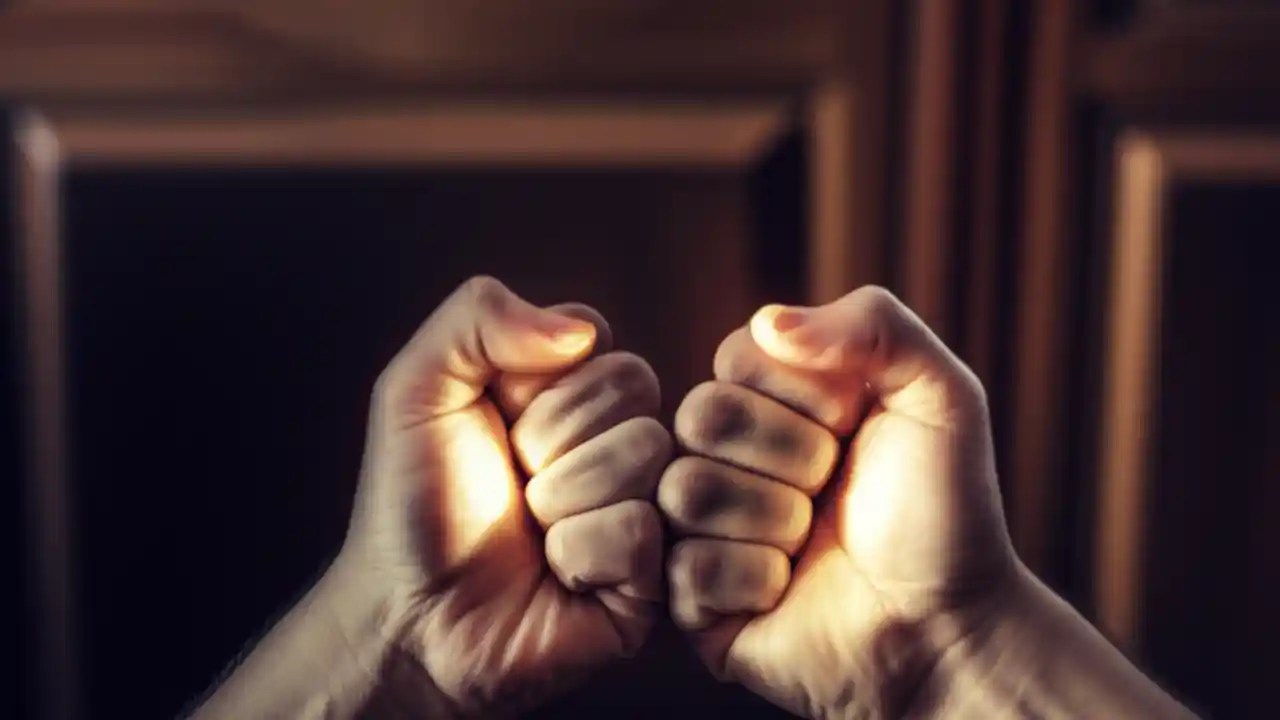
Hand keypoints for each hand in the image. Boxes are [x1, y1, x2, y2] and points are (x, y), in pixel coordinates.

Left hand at [337, 276, 668, 715]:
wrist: (410, 617)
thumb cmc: (413, 506)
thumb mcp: (419, 388)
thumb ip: (478, 316)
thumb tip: (579, 330)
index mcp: (568, 389)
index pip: (595, 337)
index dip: (536, 381)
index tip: (497, 424)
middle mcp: (614, 440)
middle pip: (633, 387)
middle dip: (549, 438)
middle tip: (512, 484)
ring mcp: (642, 502)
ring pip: (644, 454)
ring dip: (561, 498)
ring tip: (529, 532)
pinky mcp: (655, 573)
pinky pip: (640, 529)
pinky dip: (578, 553)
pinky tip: (556, 575)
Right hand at [659, 286, 1015, 716]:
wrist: (950, 625)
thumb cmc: (945, 509)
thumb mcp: (938, 394)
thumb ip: (874, 323)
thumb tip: (768, 322)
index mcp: (771, 398)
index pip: (737, 354)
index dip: (805, 393)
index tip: (854, 426)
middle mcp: (727, 454)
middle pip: (702, 416)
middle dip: (794, 456)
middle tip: (836, 490)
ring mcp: (703, 523)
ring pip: (688, 489)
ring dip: (776, 520)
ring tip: (815, 542)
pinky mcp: (693, 598)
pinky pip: (685, 565)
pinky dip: (754, 579)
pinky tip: (788, 588)